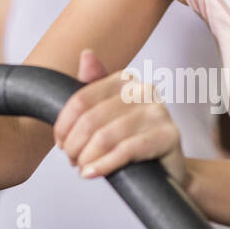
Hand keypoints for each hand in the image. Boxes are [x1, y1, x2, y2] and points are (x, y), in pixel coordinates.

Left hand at [53, 49, 187, 187]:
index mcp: (125, 80)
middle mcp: (144, 90)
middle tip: (73, 160)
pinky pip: (126, 151)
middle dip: (75, 144)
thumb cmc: (134, 140)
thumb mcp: (109, 113)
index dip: (64, 125)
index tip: (60, 143)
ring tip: (83, 168)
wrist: (168, 167)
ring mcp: (159, 112)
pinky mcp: (169, 136)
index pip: (81, 99)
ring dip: (87, 157)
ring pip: (106, 136)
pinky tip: (92, 173)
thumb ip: (93, 87)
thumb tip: (86, 54)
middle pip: (91, 119)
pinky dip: (104, 165)